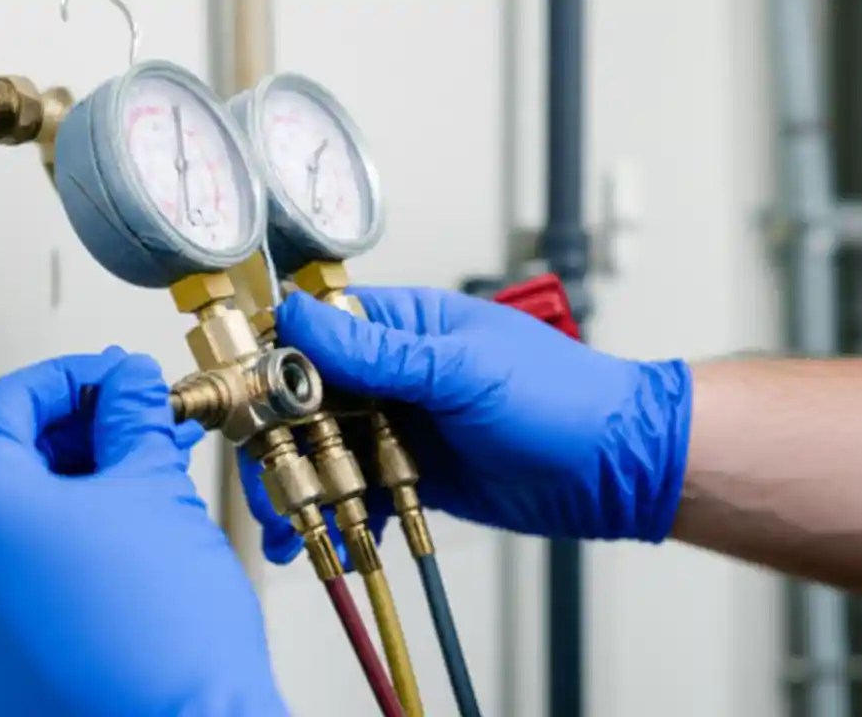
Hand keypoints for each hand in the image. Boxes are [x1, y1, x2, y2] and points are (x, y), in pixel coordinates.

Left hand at [0, 348, 286, 715]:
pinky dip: (59, 548)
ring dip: (74, 490)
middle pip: (4, 463)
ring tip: (143, 480)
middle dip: (78, 434)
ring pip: (10, 527)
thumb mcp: (156, 493)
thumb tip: (127, 386)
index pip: (7, 404)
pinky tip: (122, 542)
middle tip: (137, 424)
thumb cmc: (166, 639)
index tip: (115, 378)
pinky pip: (12, 582)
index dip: (70, 378)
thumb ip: (133, 419)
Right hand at [239, 288, 691, 564]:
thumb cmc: (557, 399)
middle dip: (277, 445)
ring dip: (300, 489)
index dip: (272, 367)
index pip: (312, 334)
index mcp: (401, 325)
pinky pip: (358, 492)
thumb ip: (376, 351)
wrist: (617, 469)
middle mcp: (392, 371)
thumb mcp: (460, 369)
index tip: (245, 406)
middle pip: (305, 402)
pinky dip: (338, 517)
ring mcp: (400, 425)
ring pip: (325, 452)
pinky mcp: (411, 473)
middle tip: (265, 486)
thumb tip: (298, 316)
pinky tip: (326, 544)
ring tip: (286, 531)